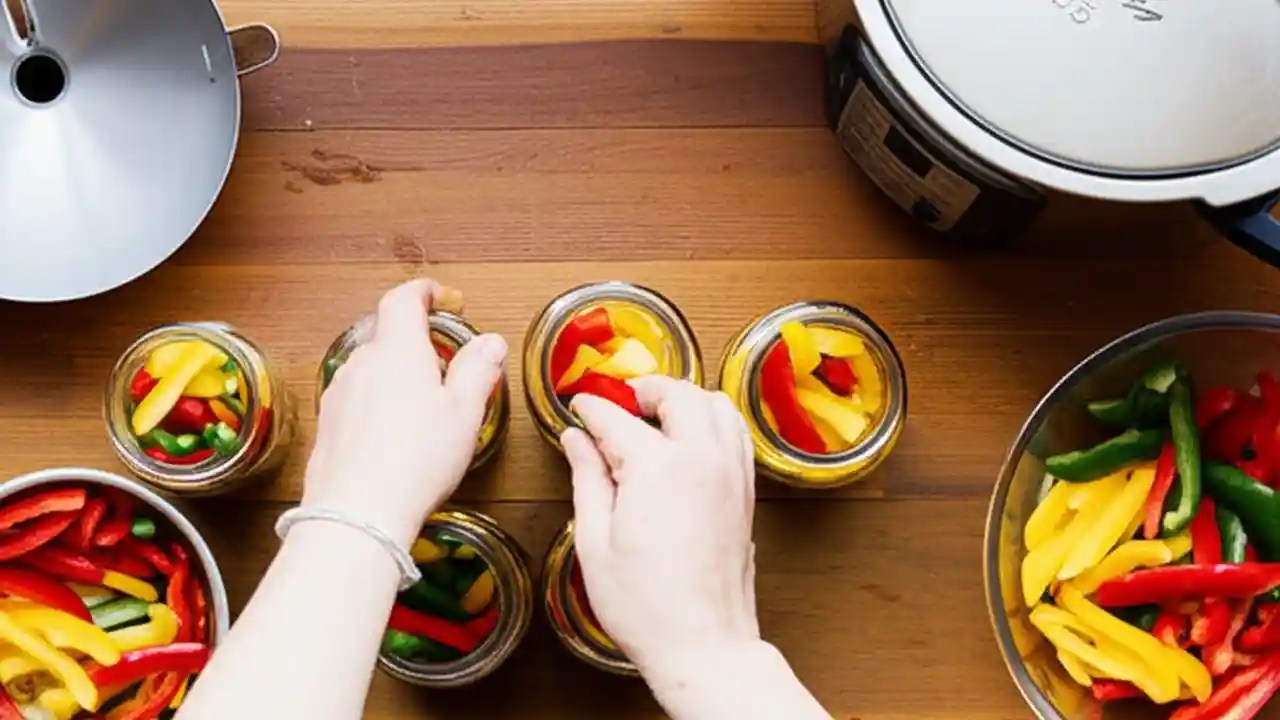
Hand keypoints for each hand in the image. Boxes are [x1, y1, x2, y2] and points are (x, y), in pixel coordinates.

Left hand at [305, 279, 506, 546]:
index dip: (424, 292)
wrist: (358, 512)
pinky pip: (358, 401)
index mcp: (398, 350)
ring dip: (397, 378)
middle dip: (418, 344)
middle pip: (389, 336)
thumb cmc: (414, 461)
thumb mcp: (465, 412)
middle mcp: (363, 363)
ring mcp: (340, 393)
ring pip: (373, 371)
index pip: (403, 299)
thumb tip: (490, 343)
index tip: (440, 296)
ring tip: (424, 409)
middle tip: (446, 366)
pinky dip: (379, 406)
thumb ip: (479, 370)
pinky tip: (396, 437)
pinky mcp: (329, 425)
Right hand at [563, 376, 758, 675]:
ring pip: (716, 404)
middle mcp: (702, 459)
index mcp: (657, 467)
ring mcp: (731, 473)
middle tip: (620, 403)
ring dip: (685, 399)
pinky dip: (712, 421)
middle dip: (646, 389)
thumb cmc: (647, 606)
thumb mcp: (595, 542)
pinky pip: (735, 433)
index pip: (616, 418)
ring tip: (656, 416)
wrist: (704, 645)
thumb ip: (587, 478)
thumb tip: (576, 440)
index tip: (578, 407)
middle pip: (678, 394)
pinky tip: (689, 441)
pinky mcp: (746, 492)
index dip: (591, 409)